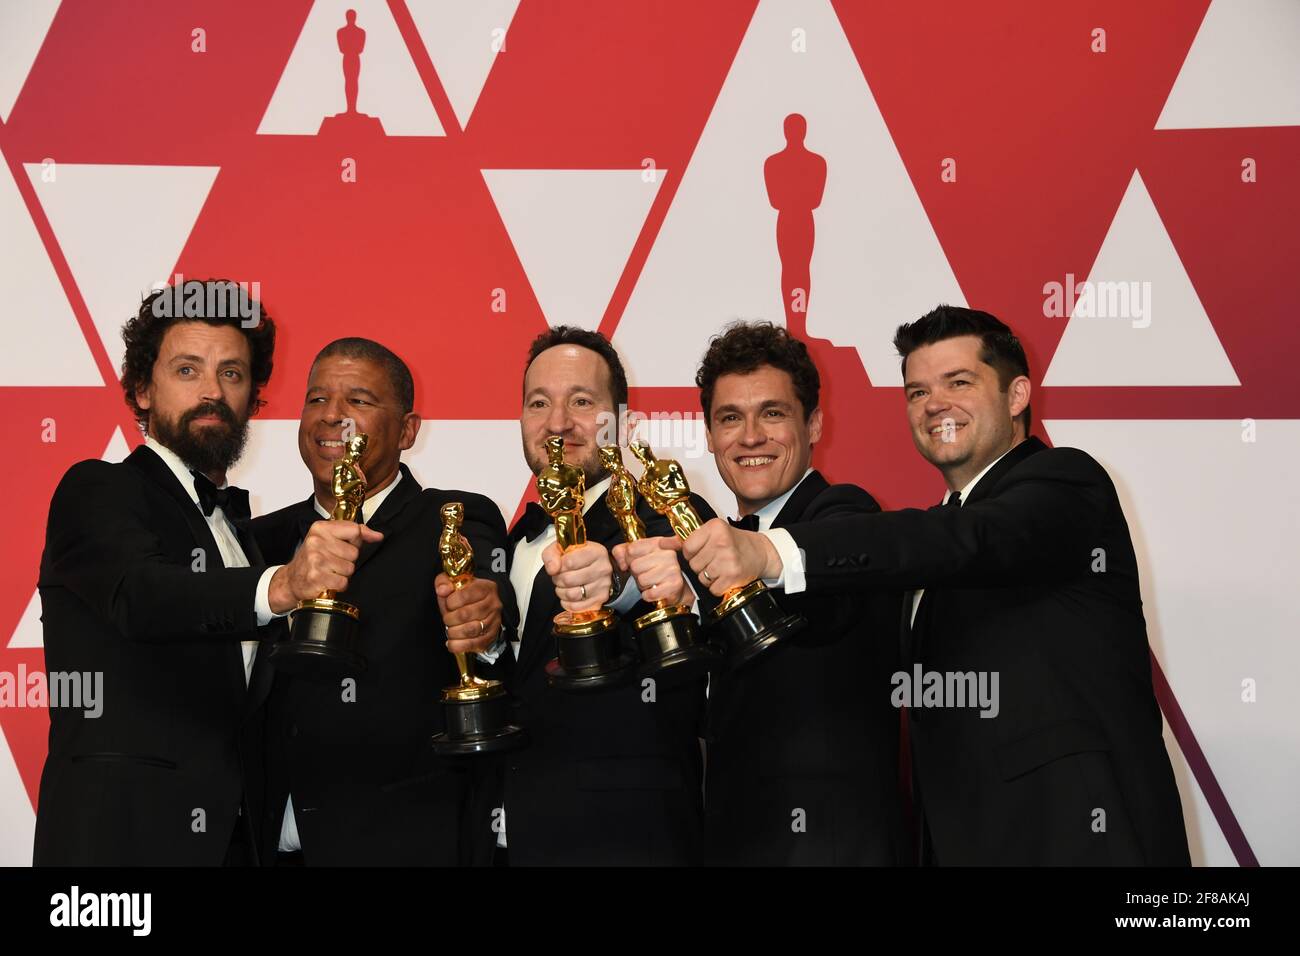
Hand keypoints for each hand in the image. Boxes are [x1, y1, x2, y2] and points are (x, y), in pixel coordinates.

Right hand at [268, 520, 383, 612]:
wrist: (292, 580)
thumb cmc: (313, 559)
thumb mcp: (330, 539)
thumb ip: (356, 533)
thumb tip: (377, 535)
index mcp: (321, 528)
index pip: (355, 530)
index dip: (355, 542)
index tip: (345, 546)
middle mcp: (316, 541)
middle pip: (354, 552)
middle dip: (347, 560)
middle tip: (332, 562)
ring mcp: (315, 559)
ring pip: (350, 568)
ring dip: (343, 574)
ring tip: (329, 571)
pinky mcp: (316, 577)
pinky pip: (343, 582)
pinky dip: (339, 585)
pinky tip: (328, 581)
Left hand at [435, 574, 502, 654]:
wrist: (479, 610)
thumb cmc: (464, 597)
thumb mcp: (453, 584)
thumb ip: (444, 581)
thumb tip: (442, 590)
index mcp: (485, 587)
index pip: (465, 595)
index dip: (450, 602)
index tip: (448, 604)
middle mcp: (493, 604)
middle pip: (466, 614)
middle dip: (450, 619)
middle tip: (447, 619)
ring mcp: (494, 621)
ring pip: (470, 630)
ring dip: (453, 632)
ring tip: (450, 629)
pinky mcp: (491, 636)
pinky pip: (473, 644)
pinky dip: (458, 645)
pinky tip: (452, 641)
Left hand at [541, 540, 613, 612]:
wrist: (593, 567)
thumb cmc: (577, 557)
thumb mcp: (562, 548)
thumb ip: (552, 554)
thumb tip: (553, 569)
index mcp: (595, 552)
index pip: (569, 562)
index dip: (559, 565)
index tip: (560, 564)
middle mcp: (603, 568)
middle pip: (568, 580)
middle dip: (558, 579)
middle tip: (560, 576)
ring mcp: (603, 585)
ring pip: (571, 595)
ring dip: (561, 591)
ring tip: (563, 585)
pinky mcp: (600, 599)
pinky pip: (576, 607)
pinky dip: (567, 602)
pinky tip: (569, 594)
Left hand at [612, 537, 688, 605]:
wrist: (674, 587)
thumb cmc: (653, 570)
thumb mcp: (636, 555)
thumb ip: (621, 552)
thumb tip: (622, 563)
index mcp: (657, 543)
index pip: (631, 549)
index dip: (629, 559)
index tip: (637, 561)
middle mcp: (668, 554)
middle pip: (635, 566)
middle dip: (636, 574)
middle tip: (645, 574)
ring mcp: (672, 569)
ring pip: (642, 580)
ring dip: (643, 585)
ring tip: (651, 582)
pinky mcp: (674, 585)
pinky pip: (649, 593)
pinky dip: (648, 595)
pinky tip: (654, 590)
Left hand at [664, 518, 778, 596]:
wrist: (761, 553)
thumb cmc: (734, 542)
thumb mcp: (711, 534)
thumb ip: (686, 539)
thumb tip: (662, 544)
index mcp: (714, 528)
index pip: (687, 547)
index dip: (693, 553)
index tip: (704, 551)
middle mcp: (721, 542)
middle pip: (693, 564)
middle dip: (701, 565)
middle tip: (716, 559)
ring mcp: (728, 560)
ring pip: (701, 577)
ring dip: (709, 577)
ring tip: (721, 568)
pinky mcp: (733, 576)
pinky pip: (712, 588)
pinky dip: (718, 586)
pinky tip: (726, 576)